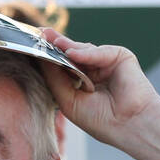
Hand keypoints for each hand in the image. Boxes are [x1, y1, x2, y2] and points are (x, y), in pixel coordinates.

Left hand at [37, 31, 159, 159]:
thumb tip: (42, 57)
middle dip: (54, 44)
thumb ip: (55, 78)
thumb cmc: (100, 119)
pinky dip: (87, 53)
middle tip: (39, 34)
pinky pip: (99, 51)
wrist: (128, 125)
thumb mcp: (68, 99)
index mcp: (81, 83)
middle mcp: (93, 71)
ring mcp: (106, 63)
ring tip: (51, 41)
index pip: (61, 65)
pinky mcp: (120, 57)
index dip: (48, 56)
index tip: (32, 45)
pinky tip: (73, 54)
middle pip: (70, 53)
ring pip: (82, 50)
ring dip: (66, 46)